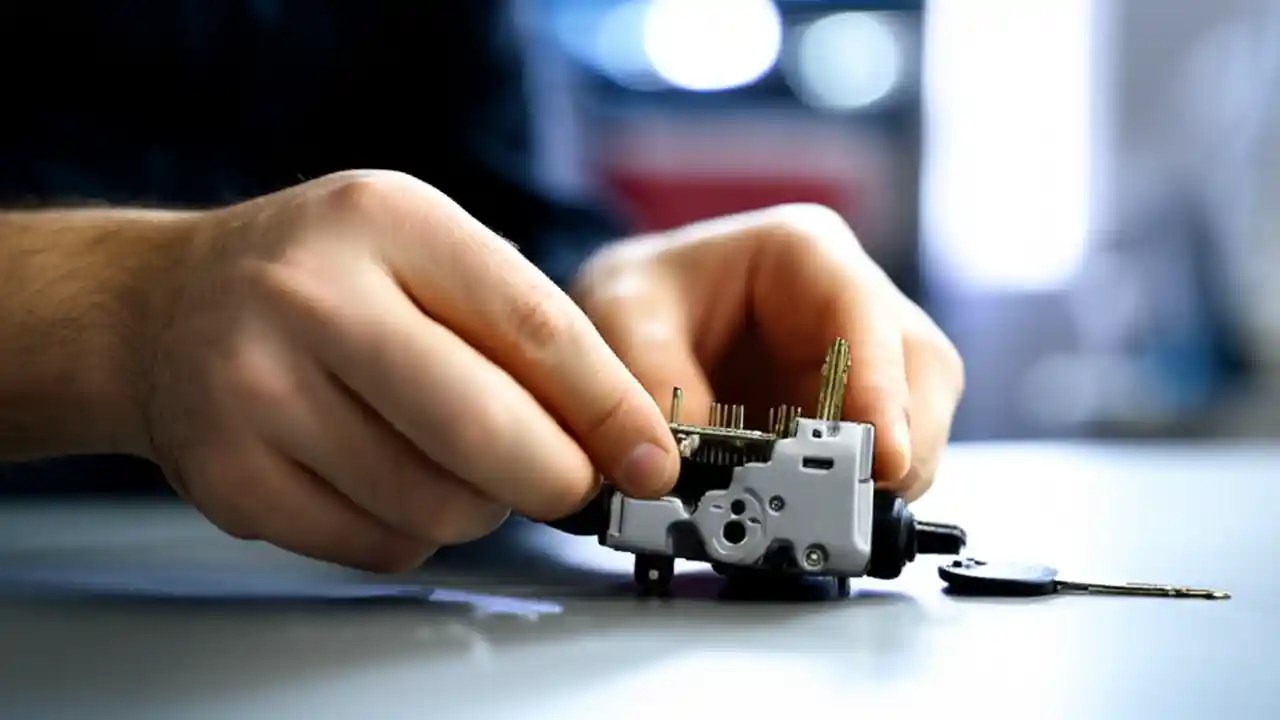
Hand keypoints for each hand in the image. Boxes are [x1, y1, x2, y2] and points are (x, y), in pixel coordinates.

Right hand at [135, 171, 679, 570]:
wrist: (168, 310)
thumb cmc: (325, 278)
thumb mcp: (424, 250)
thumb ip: (521, 328)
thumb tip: (623, 439)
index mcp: (387, 222)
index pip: (534, 325)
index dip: (610, 407)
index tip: (653, 459)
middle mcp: (312, 298)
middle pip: (484, 430)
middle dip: (556, 477)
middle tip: (567, 481)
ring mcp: (258, 392)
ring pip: (439, 504)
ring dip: (478, 503)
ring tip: (447, 455)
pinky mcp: (233, 479)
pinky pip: (381, 545)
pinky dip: (412, 528)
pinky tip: (383, 476)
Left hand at [570, 204, 963, 501]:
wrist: (630, 316)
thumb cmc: (639, 295)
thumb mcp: (622, 317)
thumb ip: (652, 385)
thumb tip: (681, 470)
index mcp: (807, 254)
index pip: (867, 319)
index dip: (881, 391)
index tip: (879, 456)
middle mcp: (853, 305)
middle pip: (920, 376)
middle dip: (895, 448)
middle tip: (850, 509)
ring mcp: (864, 364)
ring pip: (913, 426)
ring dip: (874, 482)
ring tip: (815, 521)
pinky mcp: (852, 418)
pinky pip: (873, 463)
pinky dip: (845, 498)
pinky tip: (803, 518)